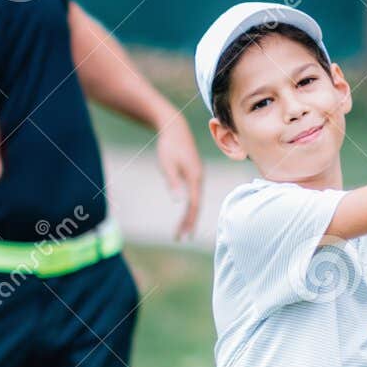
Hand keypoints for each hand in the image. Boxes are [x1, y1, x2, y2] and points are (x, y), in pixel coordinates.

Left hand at [155, 113, 202, 238]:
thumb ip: (173, 182)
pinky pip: (194, 194)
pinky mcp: (193, 174)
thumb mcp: (167, 164)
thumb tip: (178, 201)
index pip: (194, 205)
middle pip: (196, 206)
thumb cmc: (169, 145)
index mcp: (194, 177)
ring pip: (195, 201)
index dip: (189, 221)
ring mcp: (197, 176)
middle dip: (189, 223)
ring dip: (189, 216)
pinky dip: (190, 206)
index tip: (184, 235)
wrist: (175, 127)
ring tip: (182, 231)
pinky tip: (185, 214)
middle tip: (182, 239)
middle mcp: (199, 178)